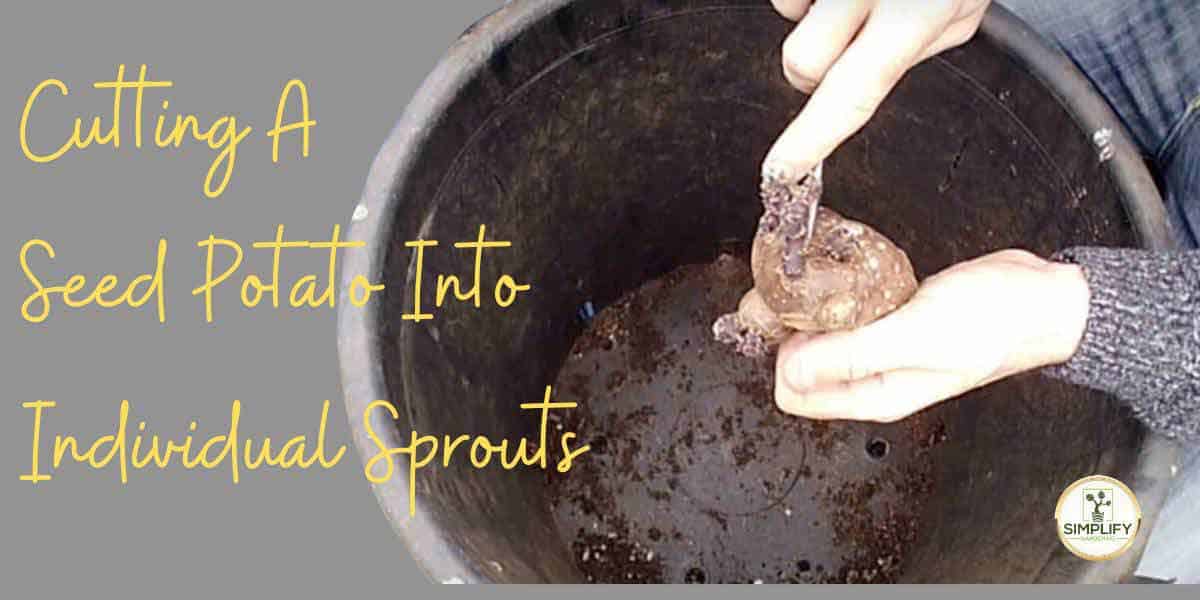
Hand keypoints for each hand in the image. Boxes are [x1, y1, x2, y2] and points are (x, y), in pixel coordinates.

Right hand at [764, 0, 989, 176]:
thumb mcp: (968, 3)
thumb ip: (918, 46)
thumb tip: (870, 75)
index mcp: (916, 10)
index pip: (851, 94)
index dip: (810, 140)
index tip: (781, 171)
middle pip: (800, 62)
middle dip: (816, 61)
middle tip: (853, 34)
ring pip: (787, 10)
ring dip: (815, 5)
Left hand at [774, 250, 1090, 421]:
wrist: (1043, 299)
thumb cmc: (995, 321)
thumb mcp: (917, 337)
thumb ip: (850, 357)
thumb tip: (788, 372)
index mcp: (875, 394)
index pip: (793, 394)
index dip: (780, 353)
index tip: (786, 315)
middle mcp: (872, 378)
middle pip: (798, 364)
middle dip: (787, 329)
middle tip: (798, 291)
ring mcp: (881, 349)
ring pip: (819, 336)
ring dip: (810, 310)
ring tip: (822, 279)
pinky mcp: (890, 319)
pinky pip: (846, 314)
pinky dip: (838, 296)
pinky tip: (848, 275)